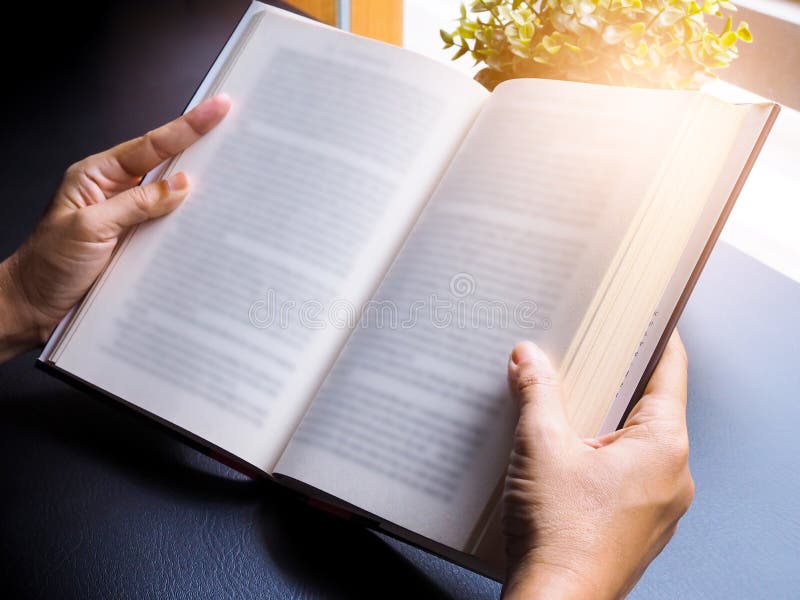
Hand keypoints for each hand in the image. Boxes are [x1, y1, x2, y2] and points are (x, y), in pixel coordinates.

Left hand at [0, 95, 230, 361]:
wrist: (33, 307)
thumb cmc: (47, 265)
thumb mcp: (90, 228)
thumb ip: (136, 204)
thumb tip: (180, 185)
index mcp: (98, 175)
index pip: (151, 146)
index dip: (187, 127)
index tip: (217, 108)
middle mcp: (115, 192)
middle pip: (166, 165)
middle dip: (199, 151)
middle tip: (233, 136)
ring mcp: (128, 218)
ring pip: (172, 198)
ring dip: (198, 193)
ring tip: (230, 179)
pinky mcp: (136, 243)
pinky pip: (169, 227)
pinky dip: (189, 224)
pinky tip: (207, 222)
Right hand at [502, 332, 693, 598]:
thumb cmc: (560, 537)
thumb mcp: (540, 446)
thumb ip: (536, 393)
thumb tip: (528, 359)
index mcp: (663, 446)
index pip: (669, 372)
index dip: (654, 339)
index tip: (642, 317)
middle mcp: (673, 476)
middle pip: (648, 407)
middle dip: (610, 383)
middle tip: (578, 361)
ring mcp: (658, 505)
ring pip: (633, 444)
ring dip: (599, 424)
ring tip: (560, 410)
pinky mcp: (636, 525)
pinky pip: (624, 476)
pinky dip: (597, 458)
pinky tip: (560, 458)